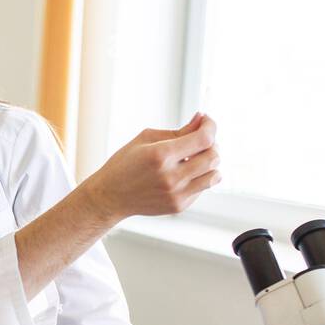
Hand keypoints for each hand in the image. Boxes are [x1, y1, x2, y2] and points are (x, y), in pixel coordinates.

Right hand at [80, 113, 220, 222]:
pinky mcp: (178, 206)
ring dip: (211, 163)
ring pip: (214, 175)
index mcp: (161, 155)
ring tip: (197, 158)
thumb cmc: (125, 164)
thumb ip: (178, 131)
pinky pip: (202, 188)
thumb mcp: (146, 139)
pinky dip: (199, 177)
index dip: (211, 126)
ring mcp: (176, 194)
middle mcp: (171, 177)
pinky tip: (184, 173)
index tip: (206, 121)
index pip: (203, 138)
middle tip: (200, 140)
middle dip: (212, 144)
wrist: (109, 197)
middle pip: (213, 156)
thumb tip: (201, 119)